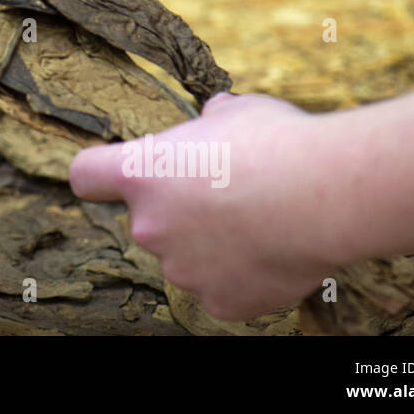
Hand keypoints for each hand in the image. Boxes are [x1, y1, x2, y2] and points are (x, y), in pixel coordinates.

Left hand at [68, 92, 341, 319]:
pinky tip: (275, 251)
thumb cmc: (278, 142)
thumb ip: (210, 122)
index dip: (101, 174)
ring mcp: (182, 270)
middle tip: (231, 191)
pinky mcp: (220, 302)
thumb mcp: (235, 111)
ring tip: (263, 220)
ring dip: (213, 244)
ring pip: (189, 256)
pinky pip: (224, 288)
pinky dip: (244, 276)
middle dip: (180, 210)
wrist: (327, 195)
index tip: (117, 175)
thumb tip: (214, 117)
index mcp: (141, 173)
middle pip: (149, 219)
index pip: (86, 176)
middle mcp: (149, 226)